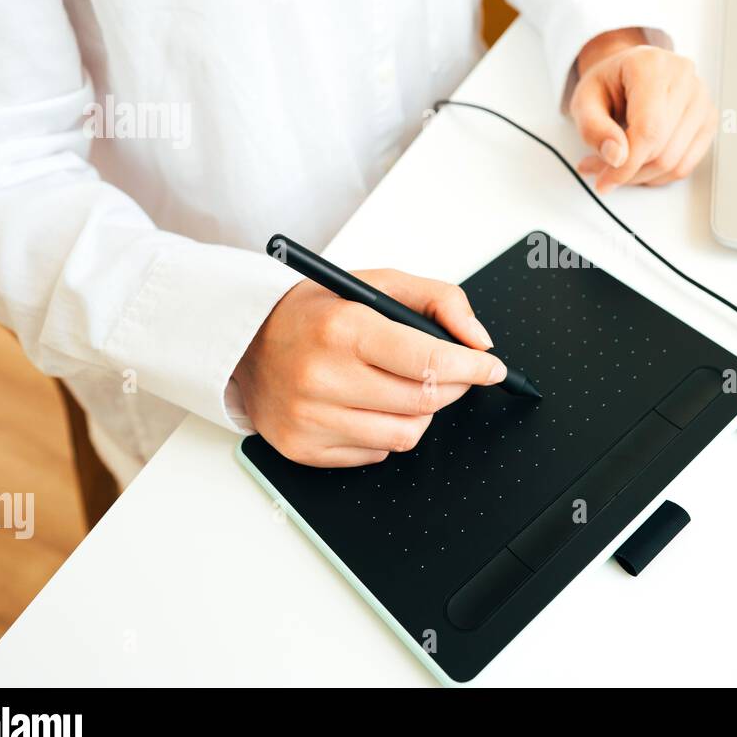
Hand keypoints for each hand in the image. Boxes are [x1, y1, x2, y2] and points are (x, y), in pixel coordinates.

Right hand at [234, 269, 506, 467]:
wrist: (244, 341)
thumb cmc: (316, 312)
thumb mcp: (376, 283)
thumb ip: (439, 300)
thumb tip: (480, 341)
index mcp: (343, 328)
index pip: (429, 361)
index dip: (472, 368)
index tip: (492, 368)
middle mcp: (322, 376)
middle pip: (424, 402)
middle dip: (454, 387)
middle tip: (456, 372)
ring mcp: (310, 418)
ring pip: (406, 434)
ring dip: (423, 413)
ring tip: (408, 387)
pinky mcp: (303, 448)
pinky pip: (376, 453)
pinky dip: (388, 431)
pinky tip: (371, 404)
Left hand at [569, 28, 717, 192]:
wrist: (627, 73)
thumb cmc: (608, 84)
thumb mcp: (584, 101)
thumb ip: (594, 128)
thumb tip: (617, 157)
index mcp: (651, 66)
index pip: (649, 129)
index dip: (627, 164)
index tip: (605, 181)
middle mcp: (683, 78)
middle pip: (662, 150)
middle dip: (629, 172)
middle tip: (602, 173)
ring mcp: (701, 99)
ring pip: (674, 163)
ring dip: (641, 175)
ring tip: (617, 167)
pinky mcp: (708, 119)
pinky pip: (685, 165)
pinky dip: (658, 175)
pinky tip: (639, 165)